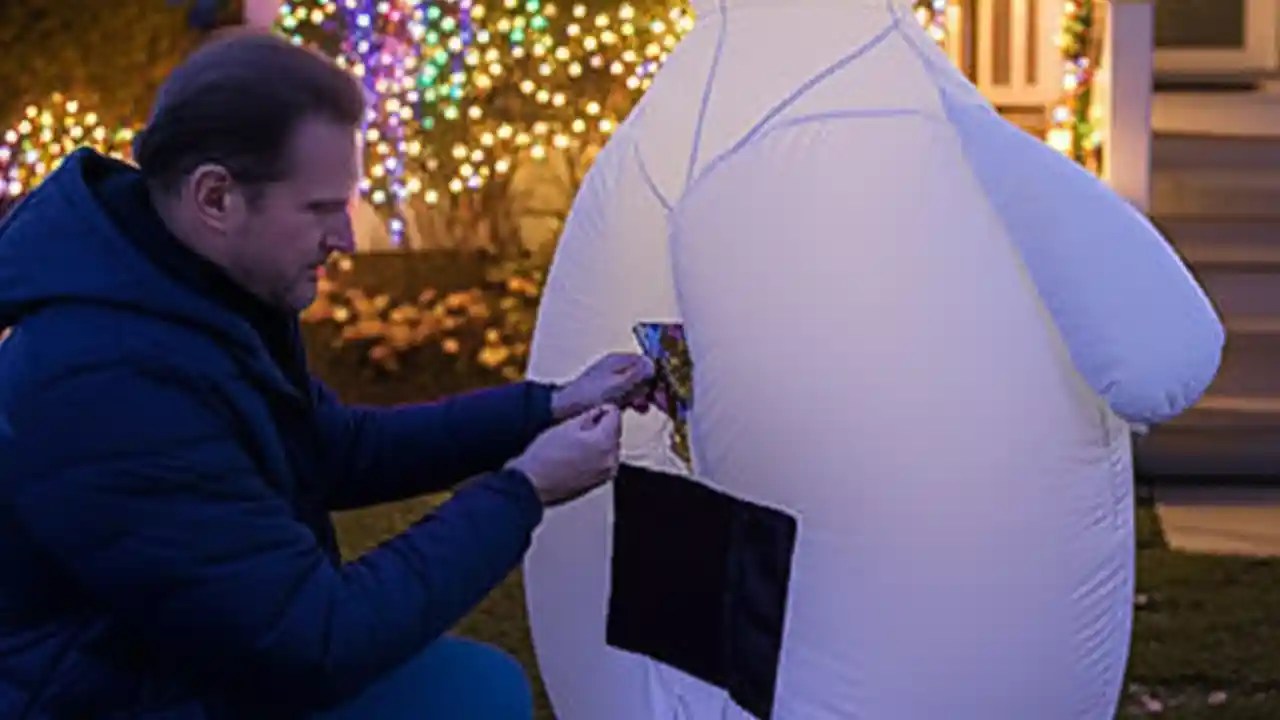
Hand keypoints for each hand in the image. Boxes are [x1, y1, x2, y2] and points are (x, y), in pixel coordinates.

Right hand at [507, 405, 622, 505]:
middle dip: (600, 428)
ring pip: (609, 447)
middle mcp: (611, 459)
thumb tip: (599, 412)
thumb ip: (589, 416)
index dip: (601, 410)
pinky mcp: (599, 483)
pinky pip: (603, 462)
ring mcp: (606, 473)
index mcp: (605, 442)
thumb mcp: (566, 426)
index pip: (615, 414)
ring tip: (573, 446)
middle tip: (576, 431)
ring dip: (598, 443)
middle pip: (614, 432)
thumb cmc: (544, 456)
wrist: (532, 484)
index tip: (589, 414)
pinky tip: (575, 458)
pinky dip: (595, 457)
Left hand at [551, 352, 654, 420]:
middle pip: (643, 374)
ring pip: (636, 386)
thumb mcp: (616, 384)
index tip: (664, 390)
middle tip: (654, 402)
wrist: (565, 408)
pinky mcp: (609, 392)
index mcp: (619, 360)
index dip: (658, 375)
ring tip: (640, 408)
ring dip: (642, 396)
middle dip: (651, 388)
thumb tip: (653, 364)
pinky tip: (633, 409)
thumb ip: (636, 374)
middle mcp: (617, 367)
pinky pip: (627, 394)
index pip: (647, 362)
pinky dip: (632, 401)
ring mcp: (612, 379)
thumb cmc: (590, 395)